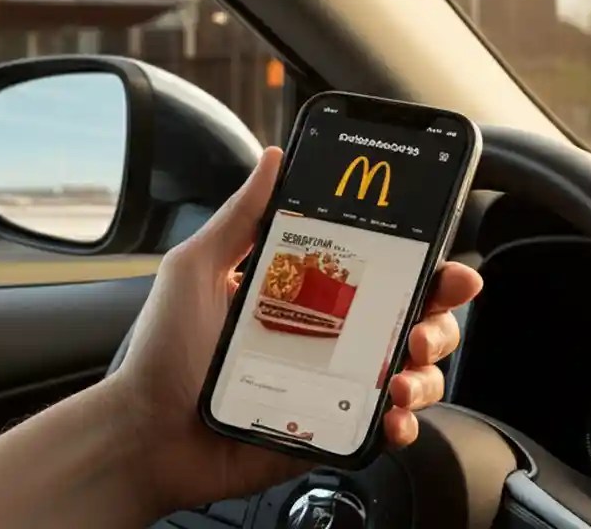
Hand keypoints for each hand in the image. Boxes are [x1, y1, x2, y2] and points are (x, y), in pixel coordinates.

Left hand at [107, 146, 483, 514]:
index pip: (379, 275)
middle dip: (436, 323)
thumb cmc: (163, 351)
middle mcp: (326, 339)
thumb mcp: (195, 269)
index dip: (422, 269)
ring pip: (409, 375)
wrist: (145, 434)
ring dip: (424, 375)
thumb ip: (239, 216)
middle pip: (409, 323)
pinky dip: (403, 425)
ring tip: (399, 380)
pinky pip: (384, 428)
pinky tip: (391, 419)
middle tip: (420, 329)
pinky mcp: (329, 432)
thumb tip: (274, 157)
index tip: (445, 267)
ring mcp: (331, 388)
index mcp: (302, 295)